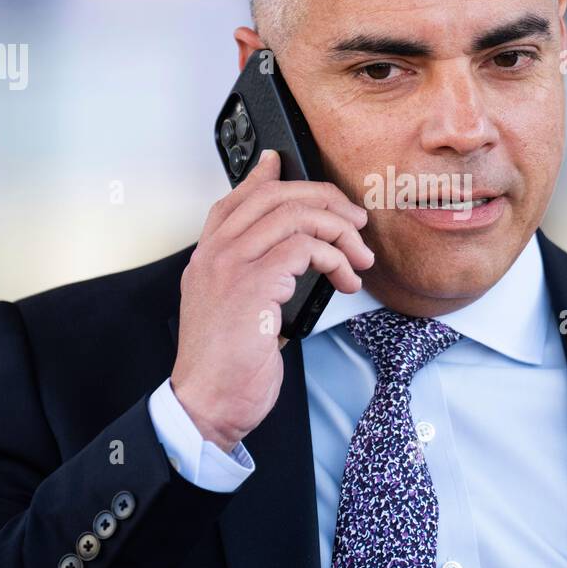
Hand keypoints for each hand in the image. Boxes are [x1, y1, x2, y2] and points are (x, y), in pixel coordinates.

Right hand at [170, 149, 372, 452]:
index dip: (261, 178)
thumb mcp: (239, 315)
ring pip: (294, 216)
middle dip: (323, 200)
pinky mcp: (254, 285)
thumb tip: (298, 265)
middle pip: (273, 198)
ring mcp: (231, 267)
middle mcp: (215, 256)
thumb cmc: (225, 369)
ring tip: (358, 256)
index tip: (280, 163)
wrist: (208, 405)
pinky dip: (334, 257)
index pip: (234, 201)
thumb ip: (259, 282)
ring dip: (338, 231)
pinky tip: (345, 278)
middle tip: (353, 221)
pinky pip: (303, 248)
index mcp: (207, 260)